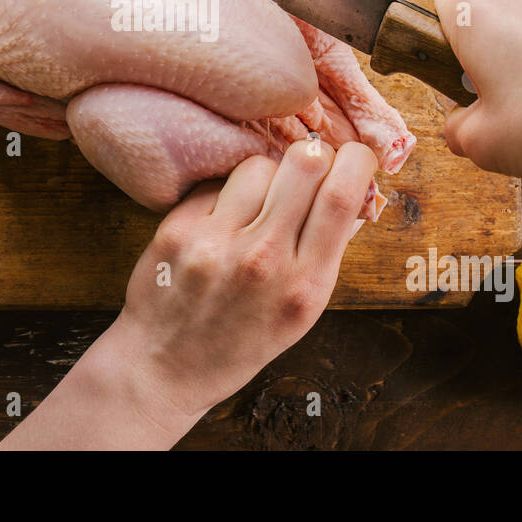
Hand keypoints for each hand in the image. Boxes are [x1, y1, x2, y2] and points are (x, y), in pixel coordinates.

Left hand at [0, 138, 377, 448]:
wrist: (164, 368)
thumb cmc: (242, 340)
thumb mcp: (302, 313)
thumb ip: (327, 252)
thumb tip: (356, 188)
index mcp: (305, 286)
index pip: (343, 197)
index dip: (356, 161)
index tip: (354, 158)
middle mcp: (263, 261)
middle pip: (305, 163)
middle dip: (314, 153)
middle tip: (309, 166)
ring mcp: (216, 244)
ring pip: (258, 164)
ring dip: (266, 172)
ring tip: (258, 202)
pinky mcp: (177, 231)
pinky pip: (215, 183)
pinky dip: (226, 192)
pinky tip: (221, 220)